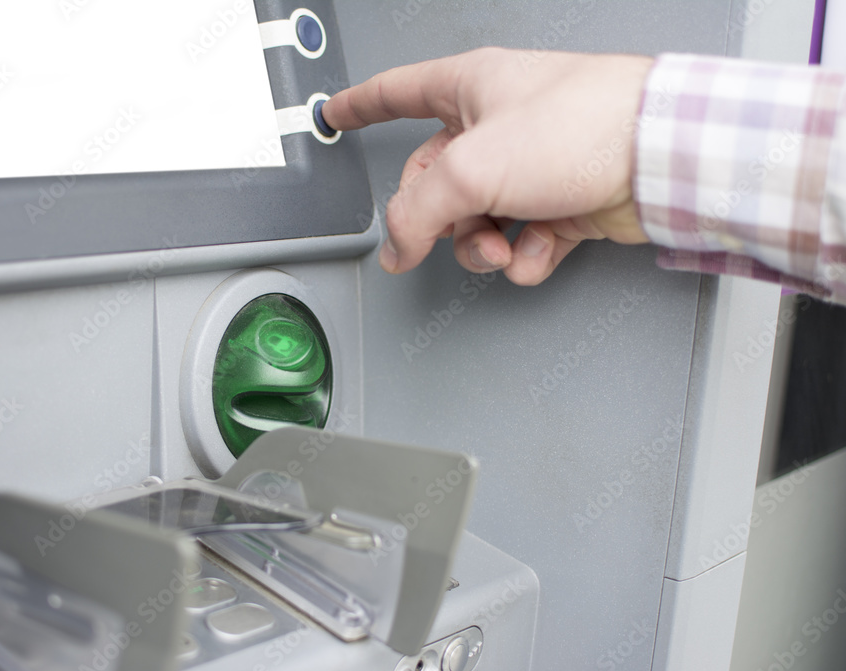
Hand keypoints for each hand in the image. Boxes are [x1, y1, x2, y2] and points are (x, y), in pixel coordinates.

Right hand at [321, 48, 653, 284]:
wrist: (660, 158)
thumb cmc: (583, 126)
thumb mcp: (471, 168)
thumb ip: (417, 211)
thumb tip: (396, 245)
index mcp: (471, 89)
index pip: (397, 93)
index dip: (361, 105)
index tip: (336, 113)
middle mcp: (500, 124)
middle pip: (437, 181)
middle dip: (437, 220)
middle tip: (436, 241)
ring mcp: (533, 165)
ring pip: (478, 218)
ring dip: (483, 246)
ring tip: (502, 246)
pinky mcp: (564, 202)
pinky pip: (522, 239)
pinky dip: (527, 254)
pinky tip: (539, 250)